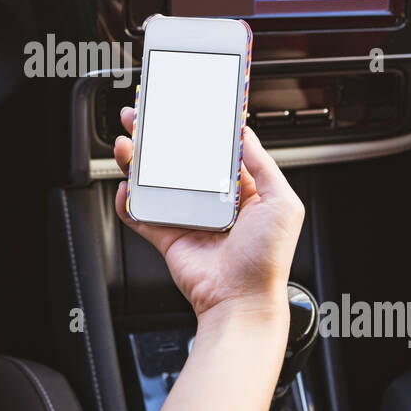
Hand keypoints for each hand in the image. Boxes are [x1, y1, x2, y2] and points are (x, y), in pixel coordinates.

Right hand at [114, 108, 303, 325]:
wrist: (242, 300)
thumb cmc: (268, 260)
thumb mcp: (283, 203)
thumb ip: (264, 165)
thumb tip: (246, 133)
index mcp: (240, 190)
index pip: (214, 150)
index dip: (196, 129)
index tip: (182, 109)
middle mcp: (211, 201)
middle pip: (178, 161)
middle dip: (158, 137)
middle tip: (142, 117)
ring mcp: (187, 218)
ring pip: (155, 182)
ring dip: (138, 161)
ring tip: (128, 144)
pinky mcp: (168, 236)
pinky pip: (142, 215)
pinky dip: (129, 201)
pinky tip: (127, 188)